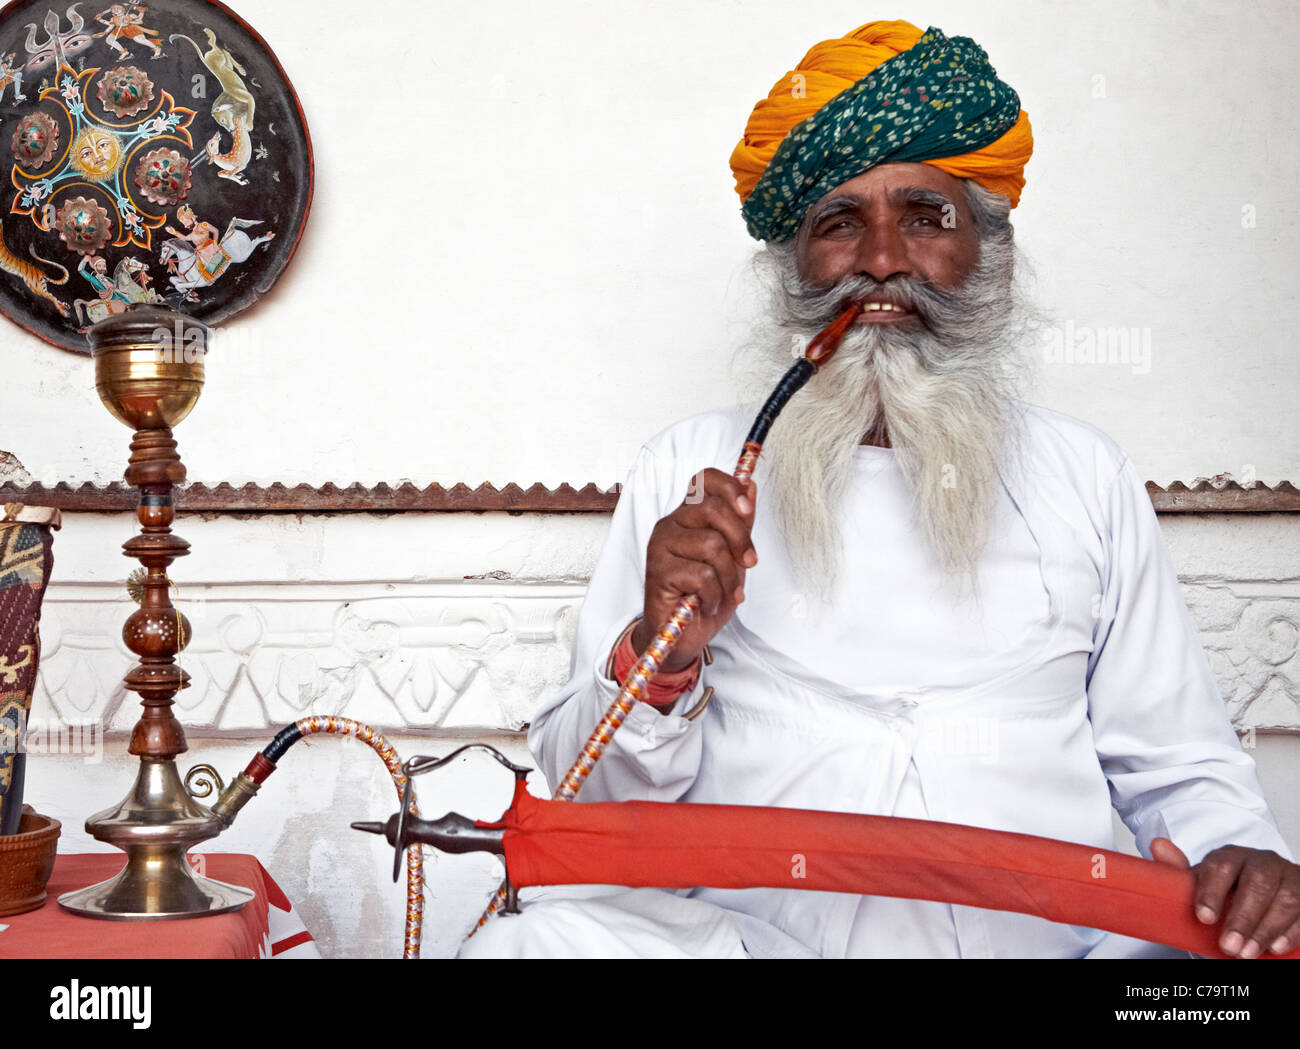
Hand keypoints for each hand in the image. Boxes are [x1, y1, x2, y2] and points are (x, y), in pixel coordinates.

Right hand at [633, 469, 756, 672]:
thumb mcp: (733, 558)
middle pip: (714, 509)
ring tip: (724, 592)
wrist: (684, 636)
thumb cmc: (706, 596)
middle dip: (741, 540)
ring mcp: (661, 546)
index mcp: (688, 516)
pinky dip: (715, 594)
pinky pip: (703, 575)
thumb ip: (740, 523)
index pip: (704, 480)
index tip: (747, 508)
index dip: (729, 487)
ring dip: (729, 576)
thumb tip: (750, 485)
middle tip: (749, 564)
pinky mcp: (659, 571)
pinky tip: (707, 603)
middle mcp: (671, 524)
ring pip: (712, 545)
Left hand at [1152, 838, 1299, 956]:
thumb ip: (1180, 872)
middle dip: (1242, 918)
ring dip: (1265, 930)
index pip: (1220, 867)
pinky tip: (1276, 947)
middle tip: (1229, 947)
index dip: (1212, 892)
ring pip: (1285, 899)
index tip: (1204, 918)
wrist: (1259, 899)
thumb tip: (1158, 846)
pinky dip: (1291, 932)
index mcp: (1230, 856)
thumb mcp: (1203, 884)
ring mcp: (1288, 876)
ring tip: (1247, 954)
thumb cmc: (1227, 893)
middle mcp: (1261, 861)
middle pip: (1256, 883)